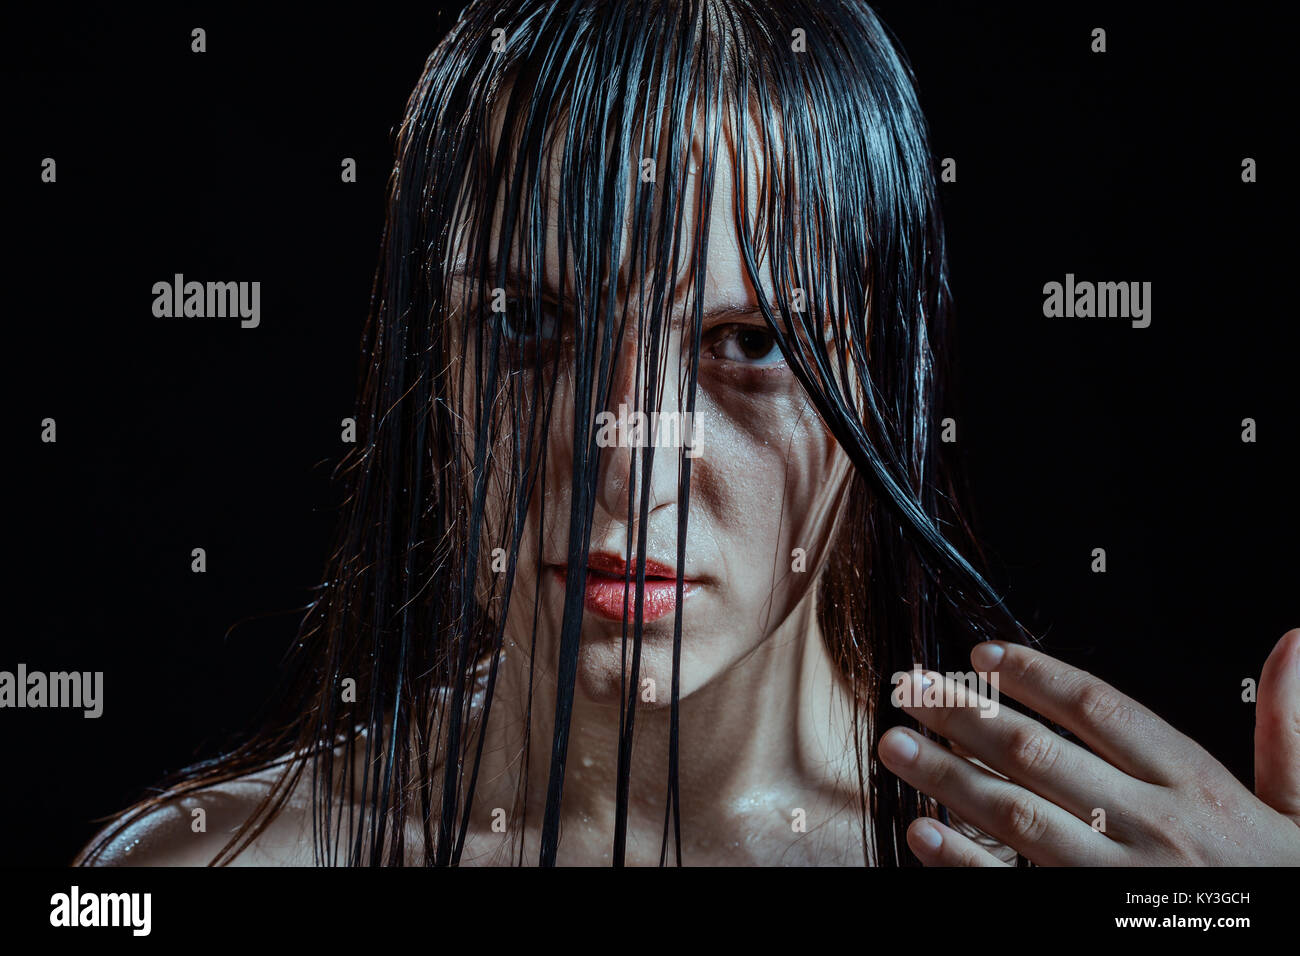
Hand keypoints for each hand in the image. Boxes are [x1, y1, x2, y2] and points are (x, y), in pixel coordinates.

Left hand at [877, 629, 1299, 864]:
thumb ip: (1287, 729)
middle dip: (966, 715)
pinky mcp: (1092, 922)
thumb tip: (1292, 643)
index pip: (1100, 710)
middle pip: (1040, 755)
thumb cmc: (1287, 883)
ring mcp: (1117, 880)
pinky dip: (965, 863)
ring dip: (947, 777)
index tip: (982, 652)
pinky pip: (1017, 889)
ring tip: (895, 745)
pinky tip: (922, 834)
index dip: (1036, 675)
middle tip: (910, 688)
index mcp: (1197, 788)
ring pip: (1017, 815)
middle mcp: (1152, 828)